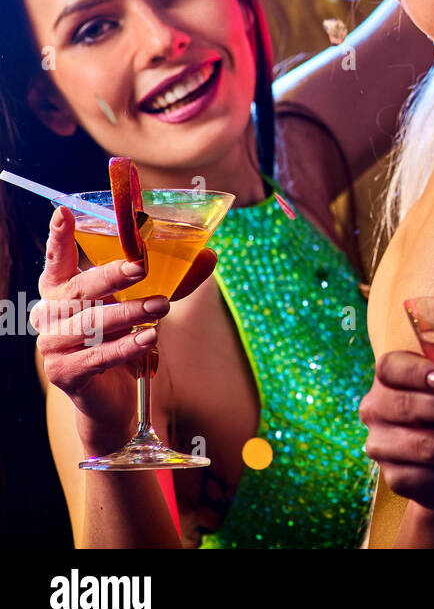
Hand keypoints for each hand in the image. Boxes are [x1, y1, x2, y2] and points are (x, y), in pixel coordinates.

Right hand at [33, 207, 215, 452]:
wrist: (116, 396)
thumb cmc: (125, 338)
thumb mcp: (145, 302)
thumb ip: (172, 278)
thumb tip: (209, 255)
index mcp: (63, 290)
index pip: (57, 260)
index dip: (59, 238)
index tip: (64, 212)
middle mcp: (50, 314)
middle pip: (78, 289)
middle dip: (110, 276)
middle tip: (140, 267)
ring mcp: (53, 345)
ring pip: (90, 323)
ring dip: (128, 312)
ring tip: (161, 305)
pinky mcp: (64, 373)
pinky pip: (96, 356)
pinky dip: (125, 345)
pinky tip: (149, 337)